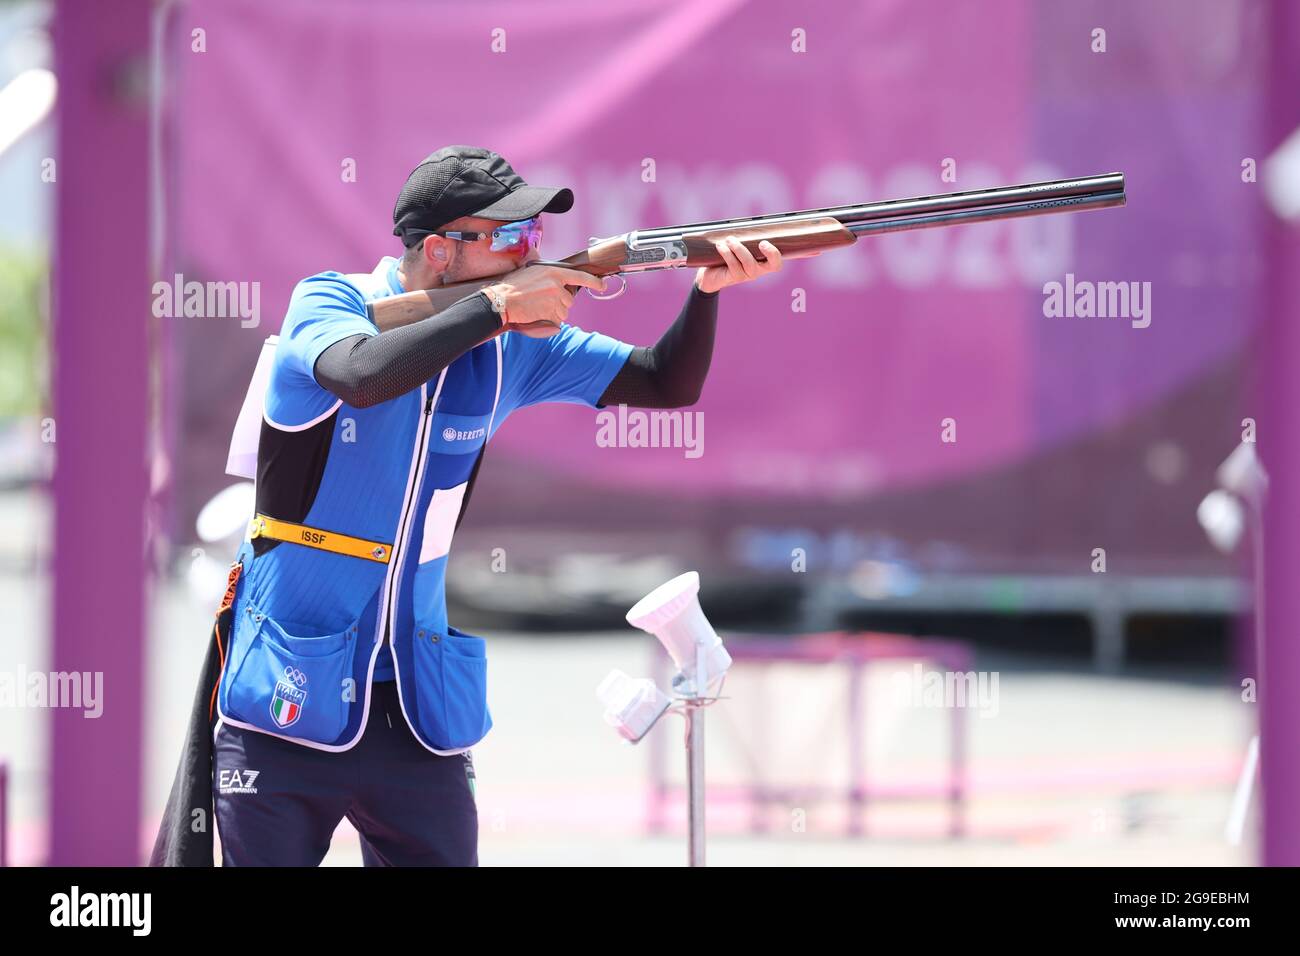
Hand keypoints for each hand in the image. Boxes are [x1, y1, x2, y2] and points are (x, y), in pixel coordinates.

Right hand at [484, 265, 604, 337]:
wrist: (502, 300)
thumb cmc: (512, 285)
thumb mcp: (528, 268)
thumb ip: (538, 261)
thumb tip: (534, 249)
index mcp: (554, 272)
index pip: (580, 277)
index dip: (594, 282)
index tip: (603, 285)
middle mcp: (558, 285)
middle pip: (569, 299)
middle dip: (559, 301)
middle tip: (542, 299)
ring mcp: (555, 300)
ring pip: (564, 311)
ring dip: (554, 311)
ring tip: (537, 306)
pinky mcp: (551, 313)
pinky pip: (557, 320)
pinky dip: (550, 320)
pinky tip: (537, 313)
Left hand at [694, 237, 784, 293]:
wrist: (710, 273)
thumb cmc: (728, 255)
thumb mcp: (738, 244)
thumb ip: (744, 236)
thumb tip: (744, 221)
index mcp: (763, 262)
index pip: (776, 263)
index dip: (774, 254)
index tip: (764, 242)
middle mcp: (758, 270)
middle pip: (769, 265)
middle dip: (766, 252)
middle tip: (759, 241)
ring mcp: (747, 275)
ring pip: (749, 263)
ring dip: (739, 248)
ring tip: (729, 239)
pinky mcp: (734, 277)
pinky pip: (733, 265)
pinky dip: (727, 253)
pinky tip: (720, 246)